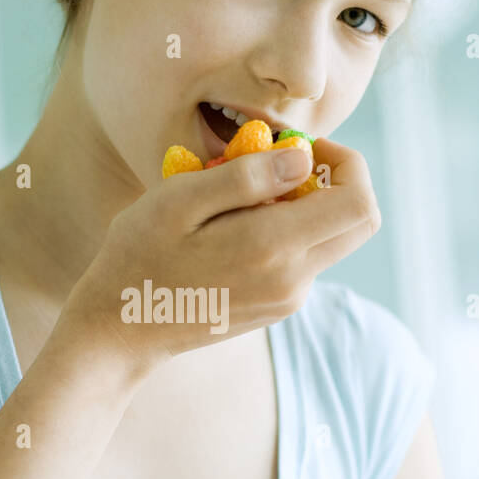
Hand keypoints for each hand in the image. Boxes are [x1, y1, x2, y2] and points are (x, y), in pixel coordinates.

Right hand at [65, 134, 380, 374]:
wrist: (119, 330)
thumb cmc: (139, 256)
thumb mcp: (179, 200)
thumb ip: (246, 176)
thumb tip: (303, 158)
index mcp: (273, 247)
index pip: (359, 202)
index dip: (345, 162)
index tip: (300, 148)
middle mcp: (294, 280)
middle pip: (359, 222)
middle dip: (336, 181)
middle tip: (282, 163)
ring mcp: (289, 298)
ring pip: (331, 239)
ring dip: (303, 206)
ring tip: (237, 197)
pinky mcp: (278, 306)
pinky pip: (305, 258)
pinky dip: (285, 231)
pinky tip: (232, 227)